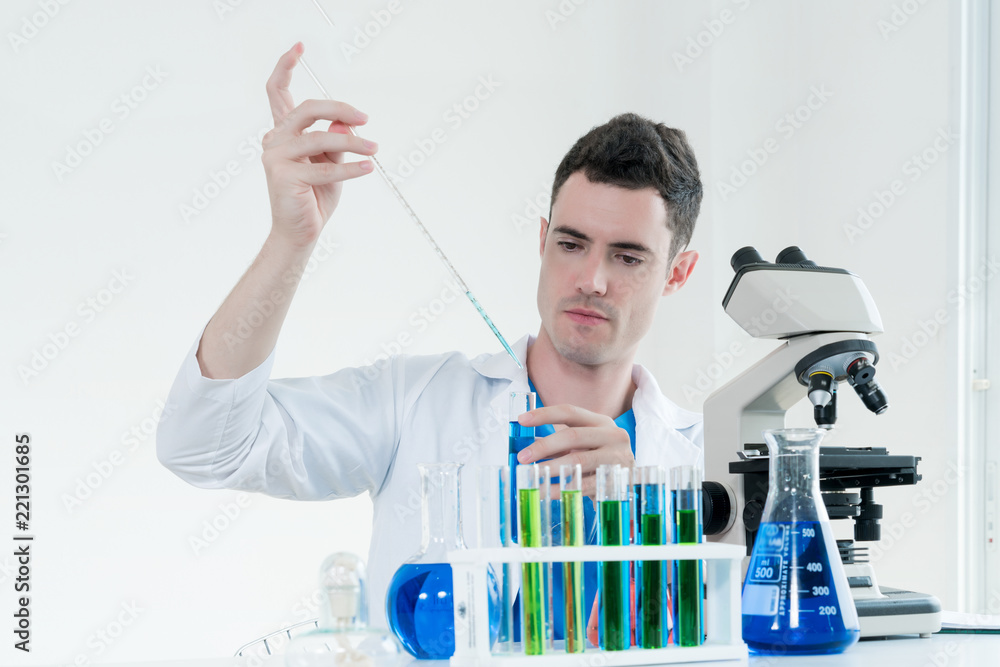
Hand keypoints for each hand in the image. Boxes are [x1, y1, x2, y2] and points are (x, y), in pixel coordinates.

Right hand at [261, 43, 378, 249]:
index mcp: (283, 132)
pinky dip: (350, 167)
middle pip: (307, 109)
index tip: (300, 46)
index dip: (286, 66)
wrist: (301, 232)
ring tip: (375, 149)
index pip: (277, 92)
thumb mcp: (332, 163)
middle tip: (365, 118)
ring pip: (319, 138)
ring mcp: (275, 157)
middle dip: (339, 108)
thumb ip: (337, 140)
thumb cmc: (315, 196)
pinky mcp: (283, 176)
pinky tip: (368, 168)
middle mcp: (274, 139)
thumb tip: (346, 124)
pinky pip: (324, 167)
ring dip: (353, 143)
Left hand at [515, 404, 633, 497]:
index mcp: (601, 422)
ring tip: (532, 475)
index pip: (570, 412)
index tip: (521, 420)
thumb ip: (559, 442)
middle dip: (545, 446)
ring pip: (579, 460)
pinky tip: (548, 492)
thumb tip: (526, 447)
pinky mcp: (616, 479)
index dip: (544, 414)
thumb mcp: (584, 444)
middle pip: (573, 436)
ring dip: (551, 468)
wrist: (628, 481)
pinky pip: (585, 484)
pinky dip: (563, 488)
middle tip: (522, 457)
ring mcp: (617, 457)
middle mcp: (612, 435)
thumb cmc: (599, 458)